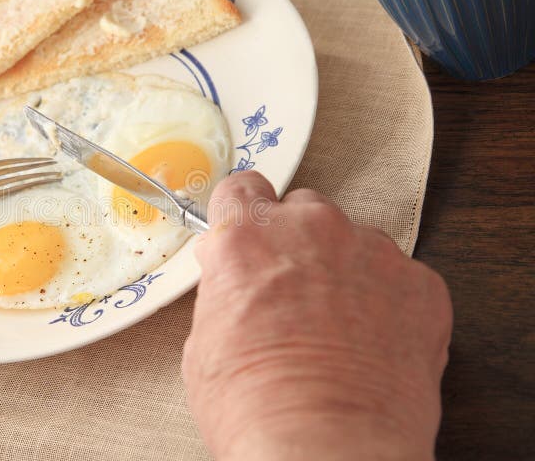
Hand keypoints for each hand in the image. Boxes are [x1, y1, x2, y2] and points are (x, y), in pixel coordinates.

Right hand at [183, 172, 451, 460]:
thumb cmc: (258, 407)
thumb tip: (233, 283)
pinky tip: (373, 342)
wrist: (328, 448)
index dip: (243, 211)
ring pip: (353, 240)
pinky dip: (388, 300)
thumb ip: (224, 292)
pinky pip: (399, 275)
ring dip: (343, 269)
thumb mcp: (204, 345)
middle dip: (295, 243)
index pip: (243, 189)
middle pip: (302, 210)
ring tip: (338, 328)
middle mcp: (310, 229)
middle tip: (292, 293)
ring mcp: (371, 251)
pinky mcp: (420, 283)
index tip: (248, 228)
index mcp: (247, 238)